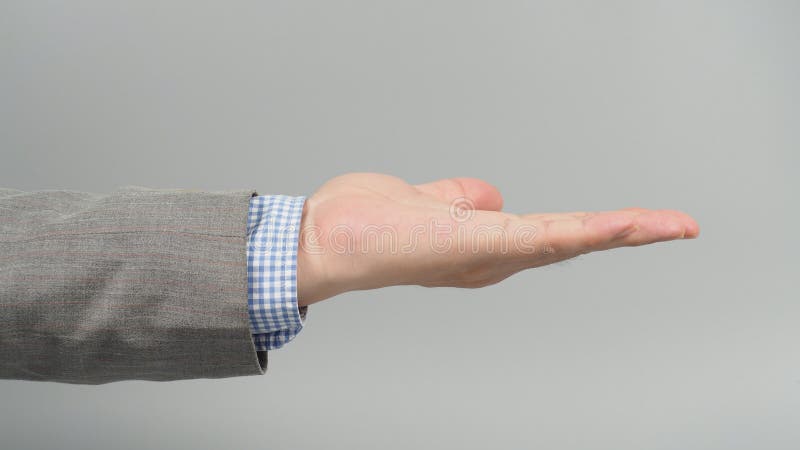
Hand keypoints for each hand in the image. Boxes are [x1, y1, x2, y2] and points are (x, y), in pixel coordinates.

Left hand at [296, 173, 698, 305]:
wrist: (327, 239)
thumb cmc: (368, 224)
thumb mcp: (427, 202)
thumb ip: (461, 198)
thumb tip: (489, 196)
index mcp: (484, 245)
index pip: (552, 232)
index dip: (595, 227)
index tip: (636, 220)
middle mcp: (493, 257)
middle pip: (572, 240)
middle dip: (628, 233)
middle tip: (680, 226)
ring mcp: (490, 254)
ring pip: (569, 240)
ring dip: (623, 232)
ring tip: (672, 225)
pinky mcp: (480, 246)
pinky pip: (541, 237)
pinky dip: (584, 232)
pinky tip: (620, 226)